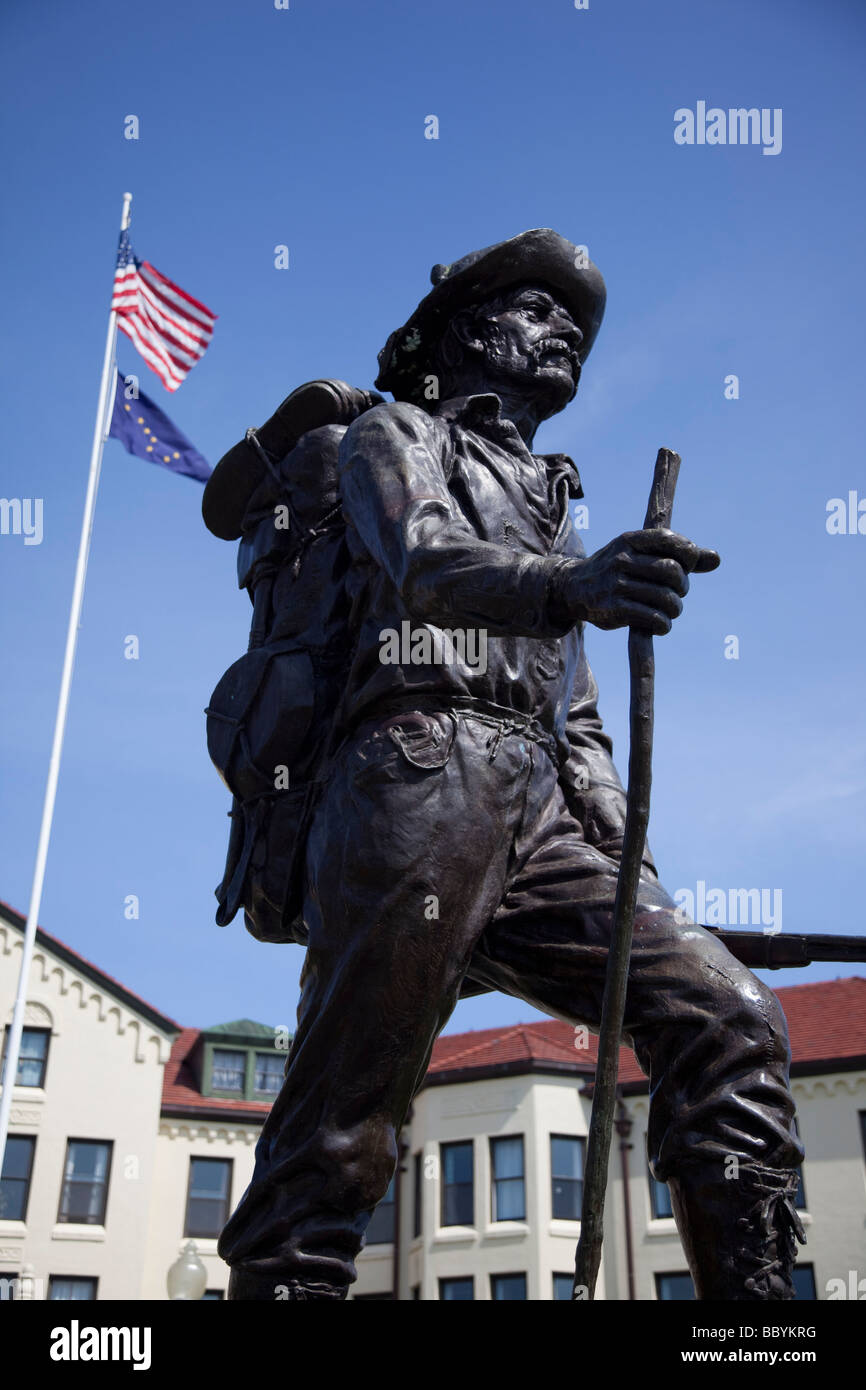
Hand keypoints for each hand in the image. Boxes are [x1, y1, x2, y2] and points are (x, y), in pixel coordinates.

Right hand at [563, 529, 719, 634]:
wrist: (573, 589)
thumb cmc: (618, 569)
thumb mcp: (641, 553)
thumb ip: (679, 555)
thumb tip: (716, 559)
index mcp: (630, 540)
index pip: (670, 540)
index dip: (688, 554)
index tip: (687, 565)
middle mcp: (622, 559)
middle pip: (672, 571)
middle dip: (683, 586)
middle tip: (677, 592)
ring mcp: (616, 585)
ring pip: (666, 598)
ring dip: (675, 608)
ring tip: (670, 610)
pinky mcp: (613, 609)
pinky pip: (653, 618)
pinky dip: (664, 624)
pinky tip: (661, 624)